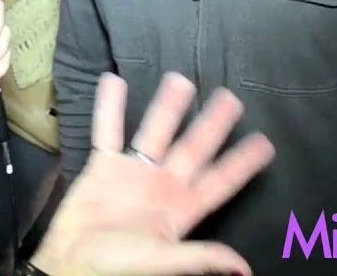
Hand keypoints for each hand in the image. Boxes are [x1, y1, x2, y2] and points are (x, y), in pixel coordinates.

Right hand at [30, 72, 274, 275]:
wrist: (70, 264)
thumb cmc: (115, 266)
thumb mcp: (159, 259)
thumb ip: (198, 256)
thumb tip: (242, 268)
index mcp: (181, 208)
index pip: (220, 181)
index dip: (242, 163)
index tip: (266, 144)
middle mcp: (162, 185)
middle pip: (194, 148)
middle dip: (213, 124)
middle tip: (231, 98)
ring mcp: (133, 173)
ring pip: (155, 131)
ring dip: (168, 107)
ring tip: (179, 80)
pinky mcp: (103, 167)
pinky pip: (108, 131)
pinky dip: (110, 107)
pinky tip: (112, 82)